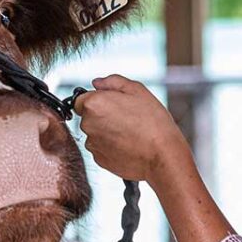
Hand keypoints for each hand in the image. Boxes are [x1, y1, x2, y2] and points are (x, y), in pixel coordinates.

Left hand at [72, 74, 188, 182]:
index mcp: (93, 104)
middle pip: (88, 117)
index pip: (80, 99)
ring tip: (130, 133)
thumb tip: (97, 83)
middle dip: (102, 116)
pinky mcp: (99, 160)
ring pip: (95, 133)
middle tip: (126, 118)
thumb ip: (113, 82)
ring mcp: (92, 144)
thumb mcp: (137, 90)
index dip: (96, 100)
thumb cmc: (152, 122)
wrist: (161, 154)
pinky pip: (101, 149)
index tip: (111, 104)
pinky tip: (128, 145)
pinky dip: (111, 146)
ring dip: (107, 132)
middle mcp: (87, 125)